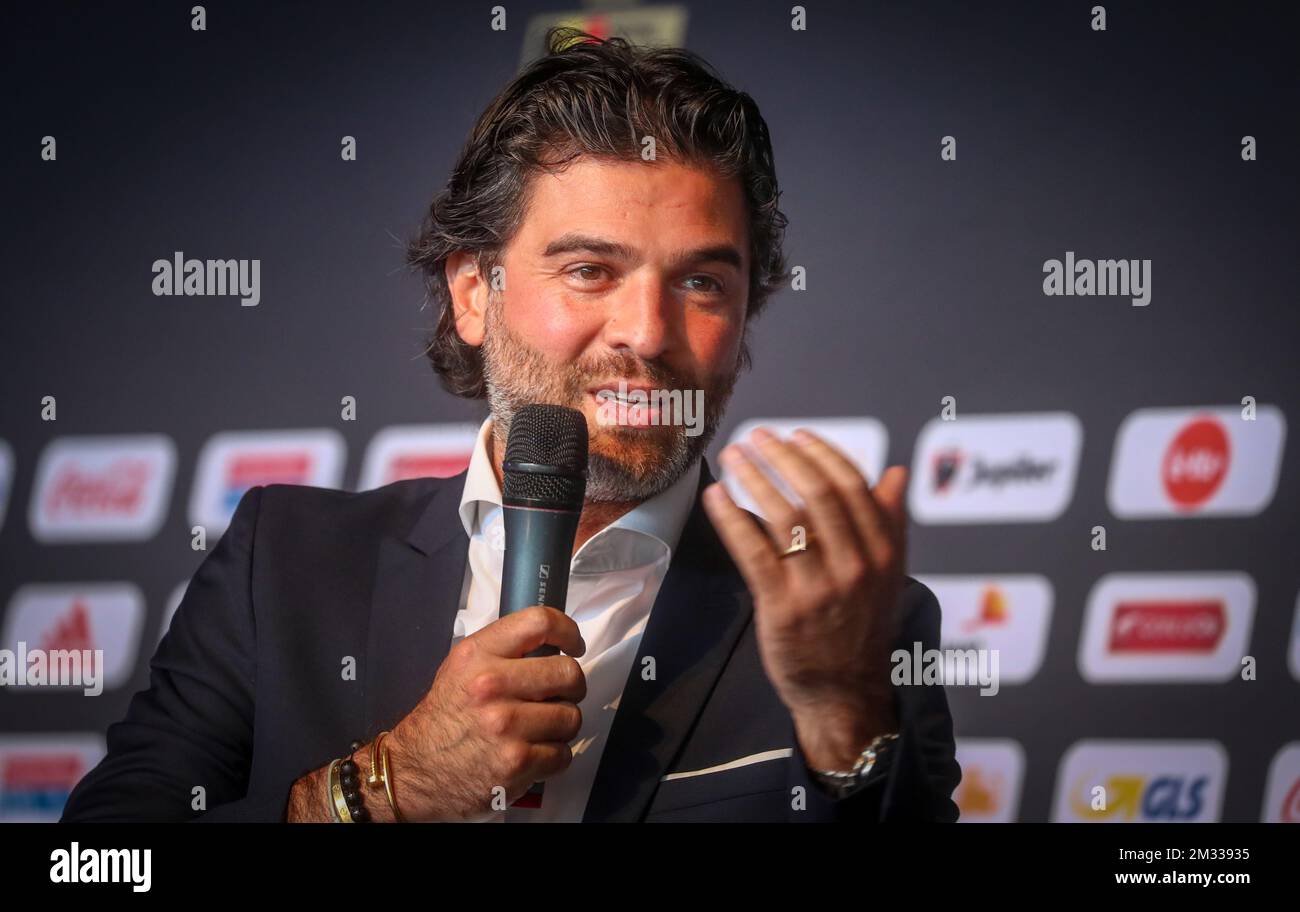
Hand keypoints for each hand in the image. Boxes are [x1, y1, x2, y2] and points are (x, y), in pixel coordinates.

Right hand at [380, 605, 586, 820]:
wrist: (414, 772)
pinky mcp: (516, 762)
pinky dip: (554, 756)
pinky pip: (563, 753)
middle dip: (571, 687)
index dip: (567, 631)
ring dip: (562, 726)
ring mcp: (506, 725)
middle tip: (560, 695)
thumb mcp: (460, 669)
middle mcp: (491, 685)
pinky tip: (532, 753)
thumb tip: (549, 646)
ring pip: (571, 716)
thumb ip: (502, 652)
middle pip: (568, 673)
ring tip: (539, 729)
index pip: (539, 622)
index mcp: (478, 655)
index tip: (573, 645)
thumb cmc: (443, 721)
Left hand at [702, 427, 907, 769]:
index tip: (795, 435)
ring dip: (753, 478)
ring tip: (732, 457)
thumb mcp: (887, 574)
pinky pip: (753, 550)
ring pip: (783, 516)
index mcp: (883, 552)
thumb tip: (894, 472)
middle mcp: (855, 566)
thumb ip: (888, 521)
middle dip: (782, 457)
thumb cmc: (860, 625)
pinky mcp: (783, 607)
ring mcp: (819, 588)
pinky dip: (731, 517)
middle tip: (756, 437)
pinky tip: (716, 496)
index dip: (820, 453)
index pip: (851, 486)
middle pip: (816, 494)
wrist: (844, 690)